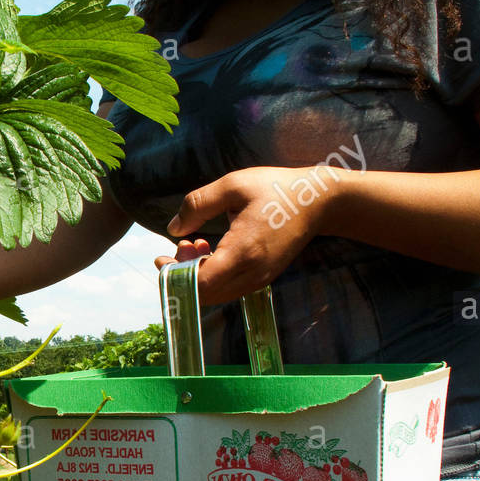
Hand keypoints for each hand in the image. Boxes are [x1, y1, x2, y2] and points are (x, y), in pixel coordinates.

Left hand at [153, 165, 335, 305]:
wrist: (318, 201)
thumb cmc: (276, 188)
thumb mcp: (233, 185)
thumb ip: (198, 204)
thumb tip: (173, 228)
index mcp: (244, 251)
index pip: (201, 283)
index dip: (175, 277)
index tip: (161, 259)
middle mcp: (252, 273)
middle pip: (205, 294)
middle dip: (183, 274)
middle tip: (181, 245)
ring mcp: (260, 279)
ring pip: (216, 294)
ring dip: (197, 275)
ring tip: (195, 243)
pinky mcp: (263, 278)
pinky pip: (229, 287)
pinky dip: (213, 274)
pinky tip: (211, 248)